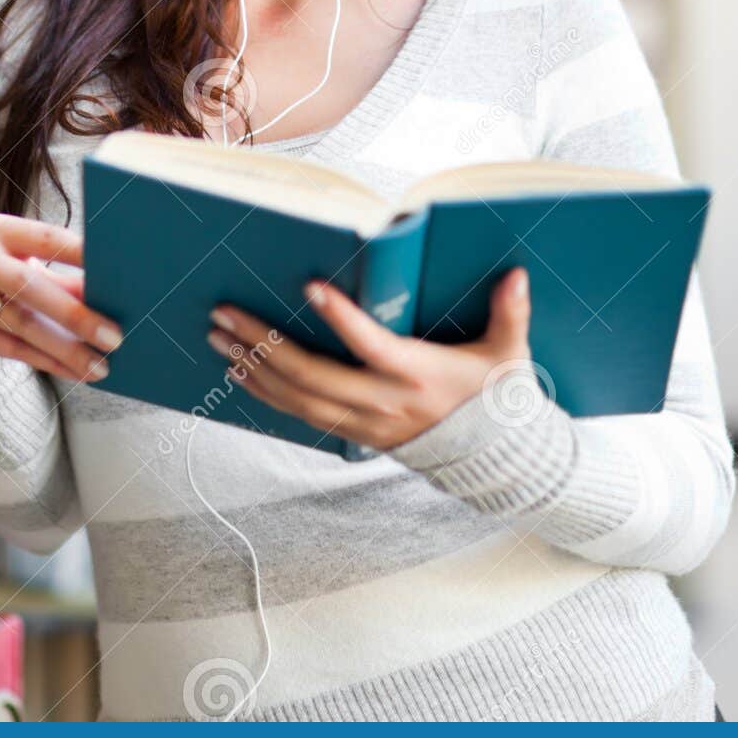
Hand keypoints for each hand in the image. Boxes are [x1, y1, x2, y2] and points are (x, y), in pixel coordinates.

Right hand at [0, 214, 124, 383]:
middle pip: (29, 285)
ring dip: (66, 349)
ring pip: (22, 324)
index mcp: (1, 231)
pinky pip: (11, 349)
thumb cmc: (3, 279)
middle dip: (75, 314)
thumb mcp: (29, 268)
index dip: (81, 254)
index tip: (116, 273)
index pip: (47, 239)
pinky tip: (74, 372)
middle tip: (114, 338)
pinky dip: (48, 361)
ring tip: (99, 365)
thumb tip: (114, 297)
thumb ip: (65, 279)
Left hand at [206, 265, 534, 451]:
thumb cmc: (498, 399)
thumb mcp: (509, 355)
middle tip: (226, 314)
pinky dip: (267, 394)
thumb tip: (517, 274)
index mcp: (416, 374)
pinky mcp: (356, 435)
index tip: (308, 286)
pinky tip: (240, 372)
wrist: (495, 463)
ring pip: (296, 399)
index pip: (370, 344)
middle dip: (264, 344)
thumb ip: (510, 313)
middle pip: (311, 375)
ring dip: (254, 368)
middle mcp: (382, 402)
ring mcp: (364, 424)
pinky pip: (301, 415)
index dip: (340, 317)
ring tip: (219, 339)